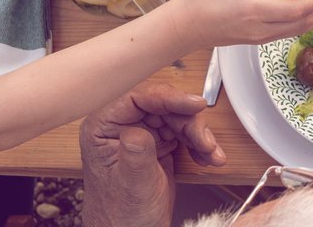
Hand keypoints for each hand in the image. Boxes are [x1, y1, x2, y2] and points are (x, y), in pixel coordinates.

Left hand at [80, 82, 222, 226]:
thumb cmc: (121, 217)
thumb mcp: (132, 185)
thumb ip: (135, 154)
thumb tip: (138, 128)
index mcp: (103, 130)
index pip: (136, 98)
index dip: (168, 97)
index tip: (192, 105)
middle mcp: (120, 127)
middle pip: (163, 106)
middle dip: (189, 122)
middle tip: (205, 141)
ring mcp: (140, 135)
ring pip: (177, 118)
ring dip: (198, 135)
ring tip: (210, 154)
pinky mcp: (156, 145)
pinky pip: (183, 133)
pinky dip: (199, 144)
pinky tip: (207, 158)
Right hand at [166, 0, 312, 51]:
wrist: (183, 27)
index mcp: (255, 10)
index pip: (298, 8)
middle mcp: (262, 28)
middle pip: (306, 21)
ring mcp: (261, 36)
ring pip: (300, 29)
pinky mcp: (259, 39)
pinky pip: (290, 31)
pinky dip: (305, 18)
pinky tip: (308, 3)